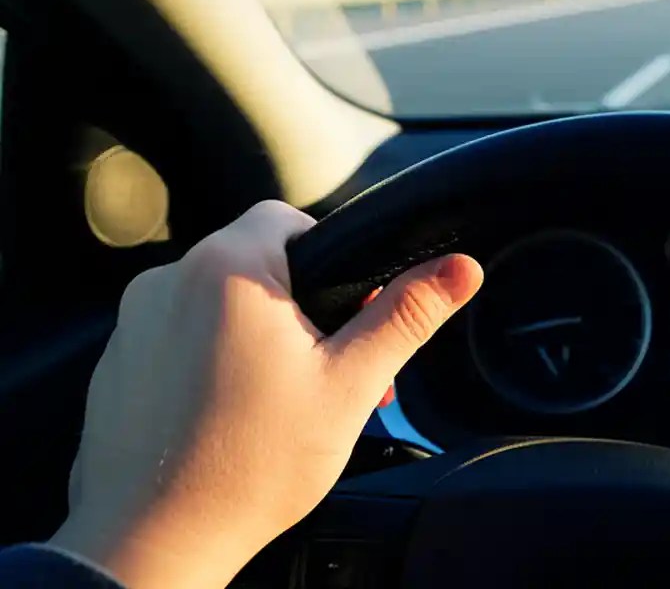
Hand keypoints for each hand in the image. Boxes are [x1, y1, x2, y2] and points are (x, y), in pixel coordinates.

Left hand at [49, 201, 482, 588]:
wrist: (155, 542)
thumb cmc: (250, 467)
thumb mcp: (349, 384)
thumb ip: (406, 316)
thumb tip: (460, 268)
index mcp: (228, 269)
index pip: (289, 218)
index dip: (332, 261)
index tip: (348, 314)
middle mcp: (168, 281)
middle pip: (257, 267)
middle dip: (304, 312)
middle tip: (331, 373)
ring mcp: (134, 324)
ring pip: (218, 305)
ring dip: (259, 338)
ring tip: (285, 404)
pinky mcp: (118, 364)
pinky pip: (179, 340)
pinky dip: (213, 365)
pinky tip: (236, 418)